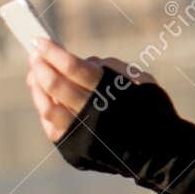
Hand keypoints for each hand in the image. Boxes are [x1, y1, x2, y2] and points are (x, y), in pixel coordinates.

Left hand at [26, 39, 155, 143]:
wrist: (161, 152)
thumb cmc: (151, 109)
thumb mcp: (140, 80)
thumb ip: (110, 67)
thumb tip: (82, 62)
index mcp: (110, 91)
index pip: (73, 66)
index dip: (53, 52)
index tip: (38, 40)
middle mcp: (93, 112)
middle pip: (56, 86)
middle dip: (40, 67)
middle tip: (33, 56)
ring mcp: (82, 133)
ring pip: (48, 108)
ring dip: (38, 89)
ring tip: (34, 76)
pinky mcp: (75, 149)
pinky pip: (53, 127)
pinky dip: (47, 111)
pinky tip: (45, 99)